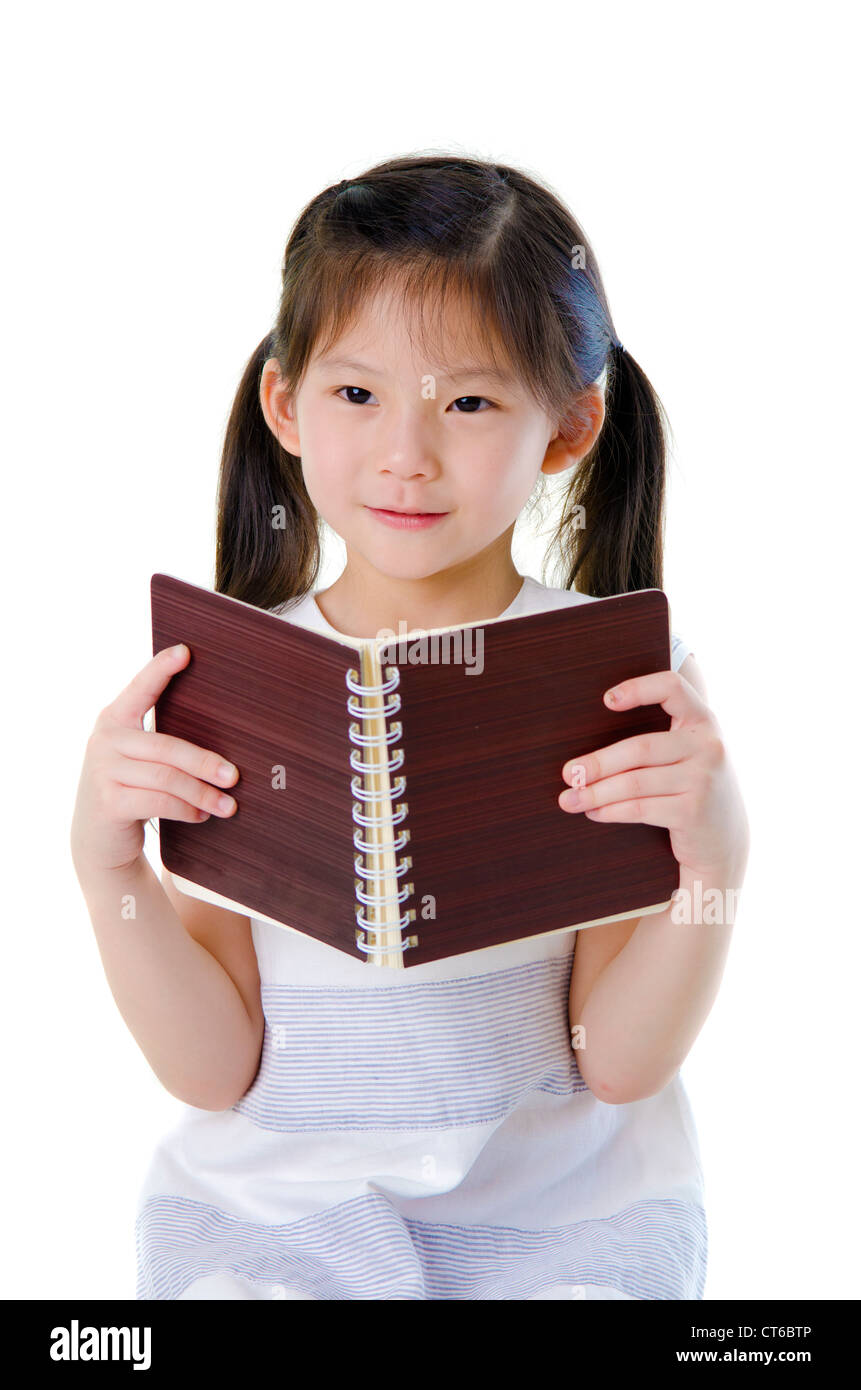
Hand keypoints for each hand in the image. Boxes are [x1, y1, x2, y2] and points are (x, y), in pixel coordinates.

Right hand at [70, 644, 239, 879]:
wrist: (97, 839)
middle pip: (167, 746)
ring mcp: (103, 771)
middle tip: (234, 776)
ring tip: (228, 805)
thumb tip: (221, 746)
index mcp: (115, 718)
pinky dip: (187, 810)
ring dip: (203, 793)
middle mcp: (105, 739)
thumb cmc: (131, 790)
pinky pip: (159, 802)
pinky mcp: (109, 803)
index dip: (161, 669)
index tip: (185, 652)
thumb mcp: (138, 759)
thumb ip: (162, 742)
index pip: (141, 689)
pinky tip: (202, 815)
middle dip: (205, 762)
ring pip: (167, 777)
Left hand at [558, 669, 748, 880]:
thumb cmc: (690, 787)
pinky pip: (640, 808)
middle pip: (640, 748)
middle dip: (598, 763)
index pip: (673, 688)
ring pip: (635, 782)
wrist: (724, 839)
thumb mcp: (687, 754)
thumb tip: (589, 748)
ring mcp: (703, 780)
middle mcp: (708, 746)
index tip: (606, 701)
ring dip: (596, 792)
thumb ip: (658, 737)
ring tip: (569, 799)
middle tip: (569, 773)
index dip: (639, 688)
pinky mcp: (693, 812)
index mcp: (702, 720)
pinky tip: (594, 812)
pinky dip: (611, 811)